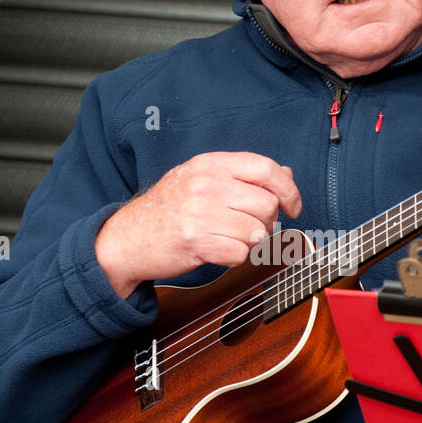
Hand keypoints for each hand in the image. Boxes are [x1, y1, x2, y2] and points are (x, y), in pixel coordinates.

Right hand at [95, 152, 302, 296]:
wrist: (127, 238)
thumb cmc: (169, 209)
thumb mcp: (203, 180)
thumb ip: (243, 176)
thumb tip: (287, 175)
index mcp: (210, 164)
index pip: (265, 169)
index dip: (288, 190)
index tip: (293, 207)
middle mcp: (205, 184)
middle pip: (266, 204)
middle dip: (266, 222)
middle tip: (250, 228)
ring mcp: (199, 212)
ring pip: (256, 231)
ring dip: (250, 242)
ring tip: (229, 239)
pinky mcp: (195, 241)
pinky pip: (239, 254)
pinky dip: (234, 258)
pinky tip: (218, 251)